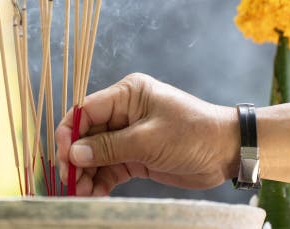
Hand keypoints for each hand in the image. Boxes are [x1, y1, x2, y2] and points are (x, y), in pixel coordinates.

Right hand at [55, 73, 238, 195]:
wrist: (226, 151)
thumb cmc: (192, 133)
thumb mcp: (149, 140)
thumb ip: (110, 147)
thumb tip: (74, 152)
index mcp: (127, 95)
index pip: (86, 110)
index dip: (69, 132)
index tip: (62, 156)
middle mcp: (124, 112)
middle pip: (88, 134)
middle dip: (76, 157)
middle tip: (68, 180)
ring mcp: (129, 135)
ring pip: (96, 154)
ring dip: (86, 172)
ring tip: (80, 192)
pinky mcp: (136, 156)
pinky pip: (110, 167)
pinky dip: (100, 180)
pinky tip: (93, 193)